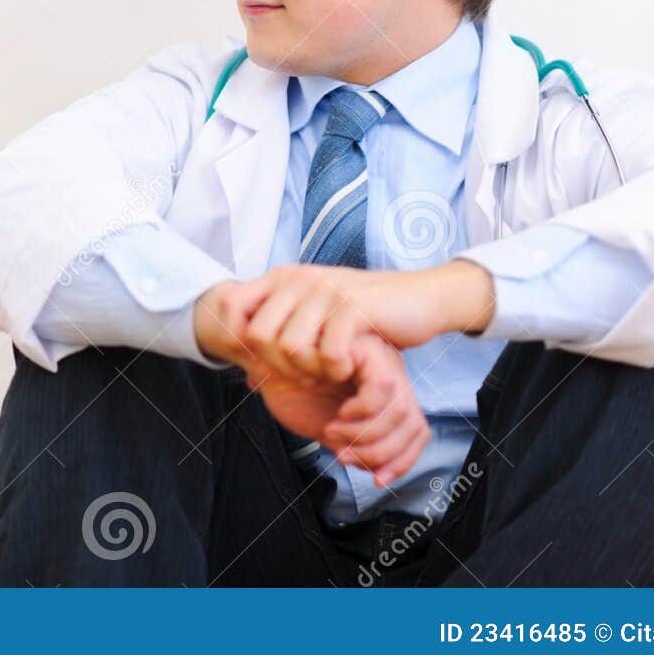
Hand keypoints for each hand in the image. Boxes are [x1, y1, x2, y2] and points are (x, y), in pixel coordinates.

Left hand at [198, 261, 495, 382]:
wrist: (419, 298)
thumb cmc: (363, 314)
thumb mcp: (315, 313)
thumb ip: (281, 330)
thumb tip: (246, 375)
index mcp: (284, 278)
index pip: (233, 308)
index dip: (239, 340)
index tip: (263, 362)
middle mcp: (299, 279)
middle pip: (258, 336)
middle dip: (278, 367)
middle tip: (305, 376)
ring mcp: (325, 291)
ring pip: (289, 348)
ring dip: (308, 372)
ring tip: (327, 374)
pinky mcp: (352, 308)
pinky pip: (327, 353)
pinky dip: (335, 371)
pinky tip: (348, 370)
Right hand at [243, 333, 431, 487]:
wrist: (263, 366)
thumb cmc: (293, 393)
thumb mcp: (333, 429)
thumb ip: (357, 446)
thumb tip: (377, 473)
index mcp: (386, 391)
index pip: (417, 431)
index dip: (402, 461)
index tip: (376, 480)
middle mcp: (389, 372)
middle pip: (411, 422)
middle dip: (380, 451)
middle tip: (345, 457)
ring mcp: (381, 358)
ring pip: (400, 408)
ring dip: (368, 433)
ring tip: (335, 433)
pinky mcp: (365, 347)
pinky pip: (382, 385)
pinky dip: (363, 409)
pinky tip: (339, 414)